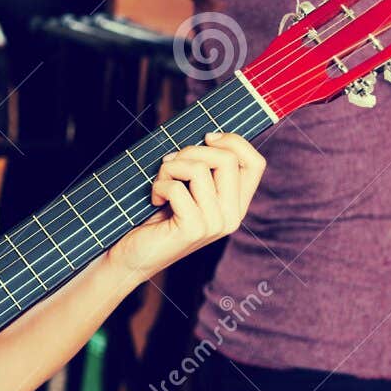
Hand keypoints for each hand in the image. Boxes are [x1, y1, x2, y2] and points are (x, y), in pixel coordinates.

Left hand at [105, 132, 263, 283]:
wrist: (134, 255)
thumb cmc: (158, 216)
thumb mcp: (188, 187)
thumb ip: (205, 167)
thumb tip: (210, 135)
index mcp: (236, 205)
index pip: (256, 163)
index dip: (233, 141)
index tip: (206, 138)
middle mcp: (232, 216)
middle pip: (227, 159)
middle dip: (192, 150)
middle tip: (170, 163)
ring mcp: (215, 224)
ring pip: (200, 169)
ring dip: (170, 167)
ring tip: (160, 182)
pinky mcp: (193, 228)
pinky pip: (177, 187)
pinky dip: (158, 186)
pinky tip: (155, 200)